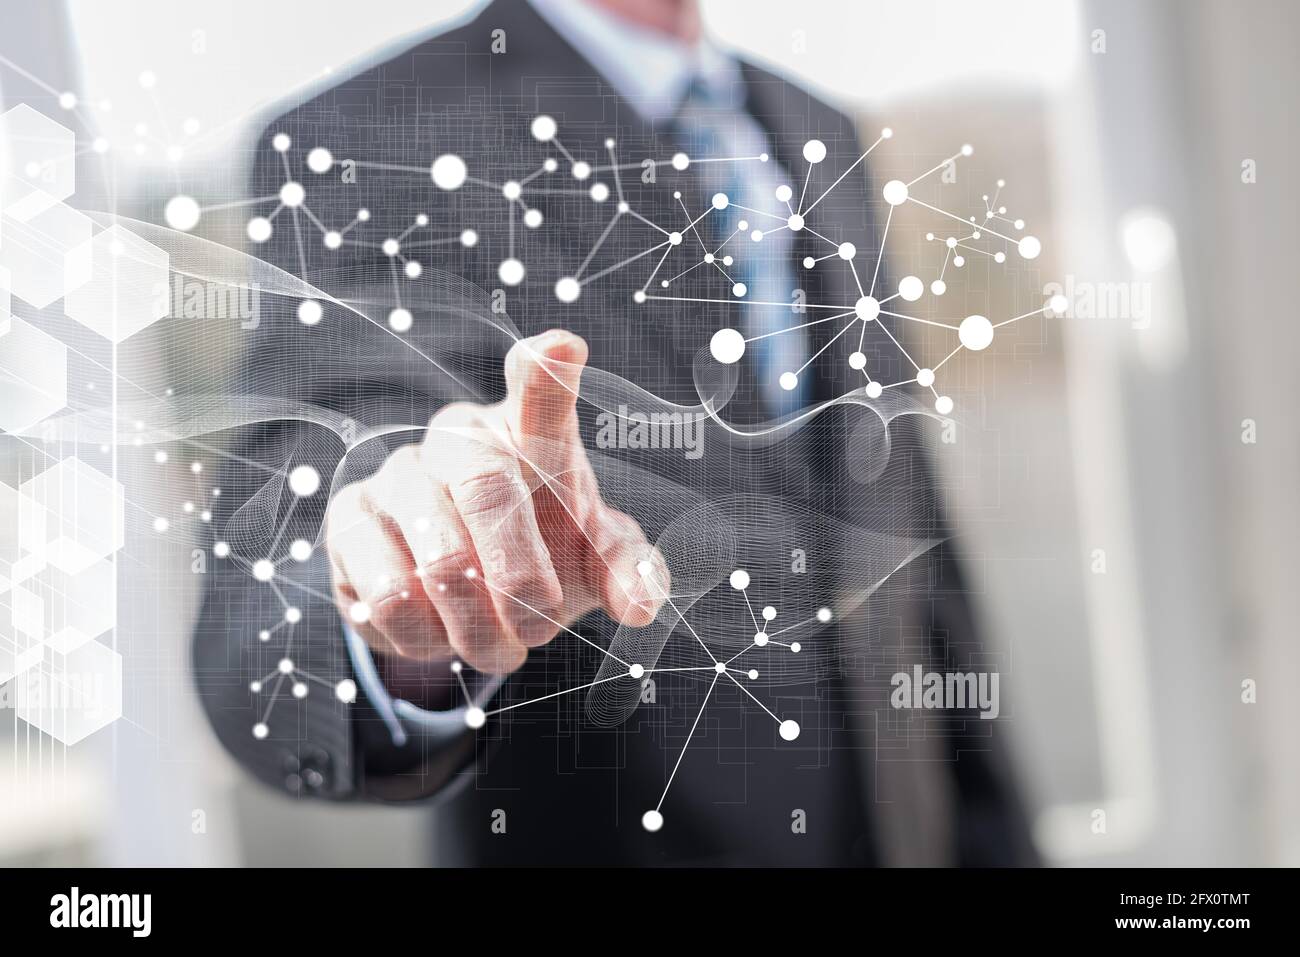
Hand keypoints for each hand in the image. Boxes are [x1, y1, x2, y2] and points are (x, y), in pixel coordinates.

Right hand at [325, 329, 668, 673]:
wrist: (468, 591)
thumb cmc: (543, 554)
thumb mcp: (594, 561)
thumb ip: (627, 572)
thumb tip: (643, 601)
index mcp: (528, 432)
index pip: (538, 391)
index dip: (547, 373)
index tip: (563, 349)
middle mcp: (458, 436)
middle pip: (486, 486)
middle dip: (519, 576)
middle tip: (539, 629)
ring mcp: (396, 473)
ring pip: (435, 558)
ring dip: (476, 626)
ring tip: (500, 650)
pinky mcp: (349, 522)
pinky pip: (384, 592)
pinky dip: (423, 636)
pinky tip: (439, 637)